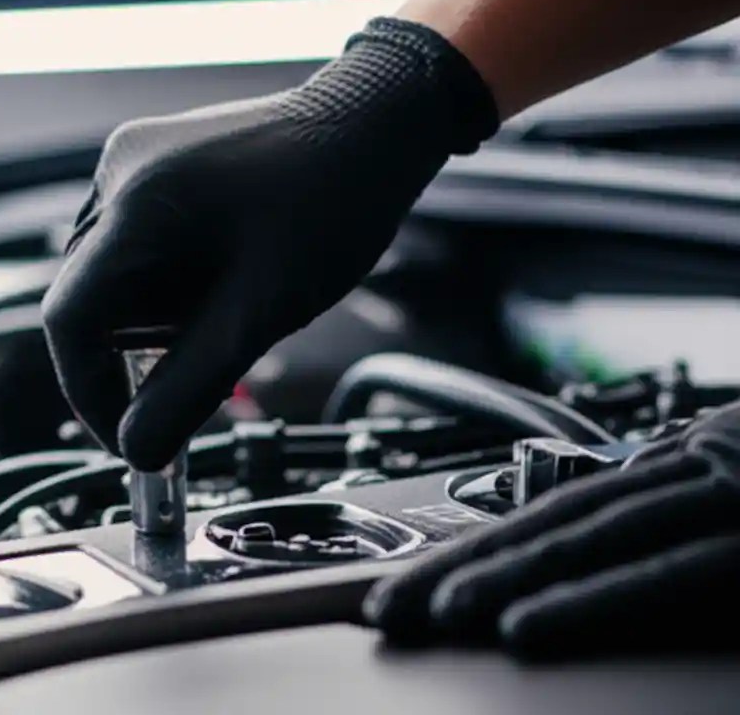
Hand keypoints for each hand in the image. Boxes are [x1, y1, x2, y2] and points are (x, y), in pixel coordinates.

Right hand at [42, 18, 497, 469]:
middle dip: (135, 354)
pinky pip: (131, 242)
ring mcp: (132, 162)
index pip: (68, 320)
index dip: (89, 391)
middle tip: (197, 379)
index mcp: (134, 207)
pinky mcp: (151, 162)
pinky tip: (219, 280)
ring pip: (111, 275)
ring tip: (226, 313)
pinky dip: (164, 281)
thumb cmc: (331, 206)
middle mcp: (117, 175)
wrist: (375, 122)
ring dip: (155, 317)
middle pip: (88, 299)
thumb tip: (137, 451)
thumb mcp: (259, 315)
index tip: (128, 434)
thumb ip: (188, 388)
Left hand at [364, 400, 739, 659]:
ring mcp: (716, 500)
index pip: (547, 512)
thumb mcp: (728, 504)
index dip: (472, 549)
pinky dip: (587, 600)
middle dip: (458, 566)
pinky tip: (523, 626)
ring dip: (501, 578)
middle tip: (388, 607)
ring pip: (583, 541)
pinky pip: (662, 576)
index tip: (405, 588)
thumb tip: (593, 563)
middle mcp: (680, 473)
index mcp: (668, 468)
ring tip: (435, 613)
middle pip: (545, 524)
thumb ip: (659, 528)